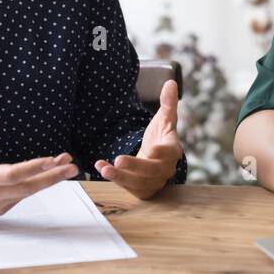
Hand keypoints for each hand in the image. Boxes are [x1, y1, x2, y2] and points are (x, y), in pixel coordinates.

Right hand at [0, 108, 79, 221]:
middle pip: (27, 187)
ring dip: (48, 179)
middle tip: (73, 166)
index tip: (53, 159)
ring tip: (67, 166)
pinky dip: (37, 184)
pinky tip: (50, 173)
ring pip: (27, 192)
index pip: (12, 174)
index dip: (34, 168)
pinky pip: (22, 195)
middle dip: (52, 177)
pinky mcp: (0, 208)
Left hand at [96, 79, 183, 198]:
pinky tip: (101, 167)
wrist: (156, 159)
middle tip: (118, 159)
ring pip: (139, 183)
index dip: (162, 153)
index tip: (151, 149)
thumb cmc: (160, 137)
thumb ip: (167, 103)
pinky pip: (129, 188)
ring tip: (104, 169)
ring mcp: (154, 182)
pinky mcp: (143, 190)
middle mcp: (165, 169)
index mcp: (172, 150)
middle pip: (152, 170)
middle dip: (135, 166)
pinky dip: (115, 180)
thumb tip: (171, 83)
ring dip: (120, 177)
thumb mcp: (164, 120)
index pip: (170, 153)